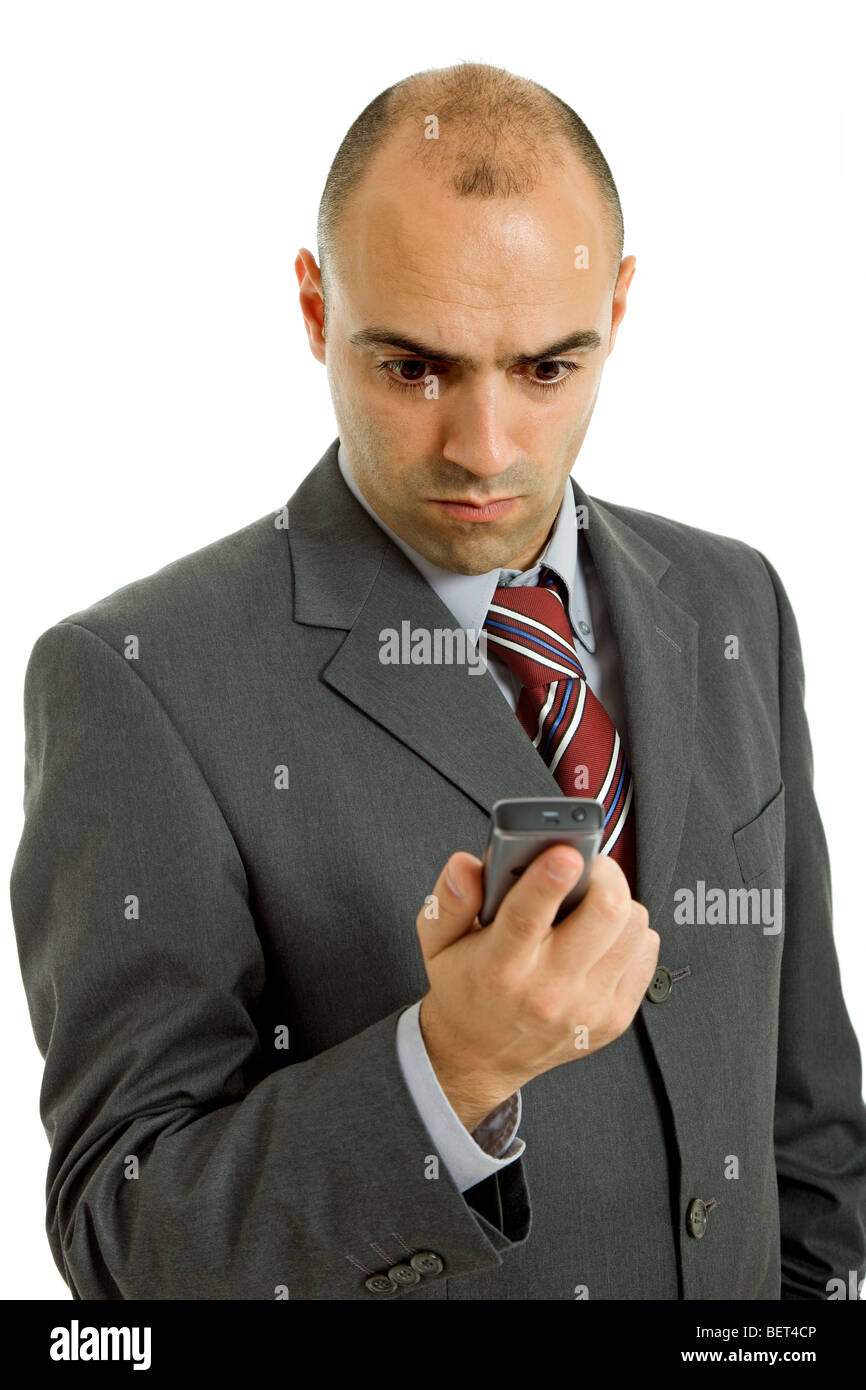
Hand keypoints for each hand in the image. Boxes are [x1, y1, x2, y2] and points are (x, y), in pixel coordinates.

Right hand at [416, 844, 659, 1130]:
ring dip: (618, 901)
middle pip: (603, 915)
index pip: (528, 917)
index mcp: (499, 966)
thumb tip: (466, 865)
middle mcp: (547, 989)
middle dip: (602, 874)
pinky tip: (602, 935)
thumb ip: (449, 898)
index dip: (550, 879)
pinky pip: (646, 952)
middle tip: (585, 866)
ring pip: (633, 927)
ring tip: (591, 902)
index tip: (564, 852)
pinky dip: (630, 932)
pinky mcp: (615, 1017)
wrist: (481, 1056)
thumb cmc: (464, 988)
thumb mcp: (437, 942)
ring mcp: (587, 1006)